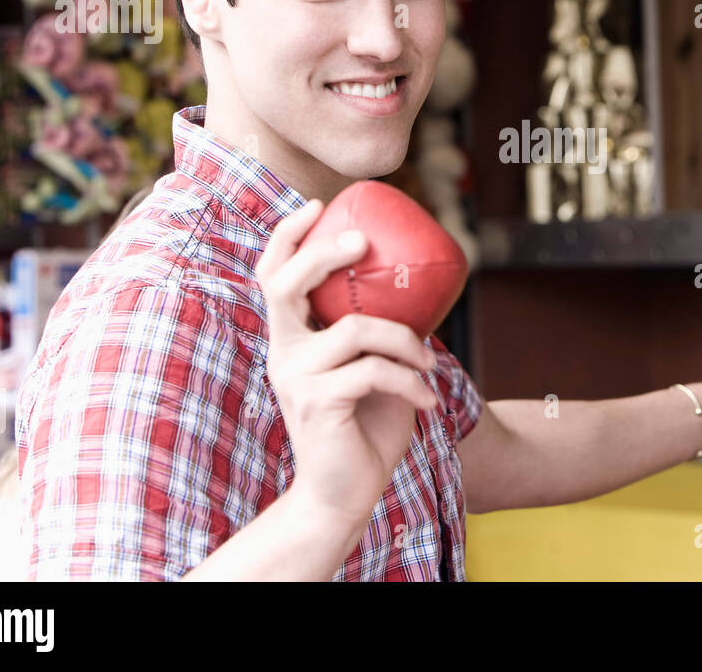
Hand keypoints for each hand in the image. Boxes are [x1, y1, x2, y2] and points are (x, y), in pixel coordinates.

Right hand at [255, 199, 438, 526]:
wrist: (344, 494)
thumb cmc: (364, 428)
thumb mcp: (370, 370)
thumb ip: (378, 334)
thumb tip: (421, 291)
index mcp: (292, 339)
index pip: (273, 277)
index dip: (287, 237)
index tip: (318, 206)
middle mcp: (284, 352)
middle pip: (286, 284)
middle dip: (323, 254)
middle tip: (363, 244)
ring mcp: (295, 377)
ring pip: (356, 329)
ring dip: (406, 342)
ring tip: (429, 362)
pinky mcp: (317, 403)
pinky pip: (375, 371)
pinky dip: (411, 381)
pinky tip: (427, 400)